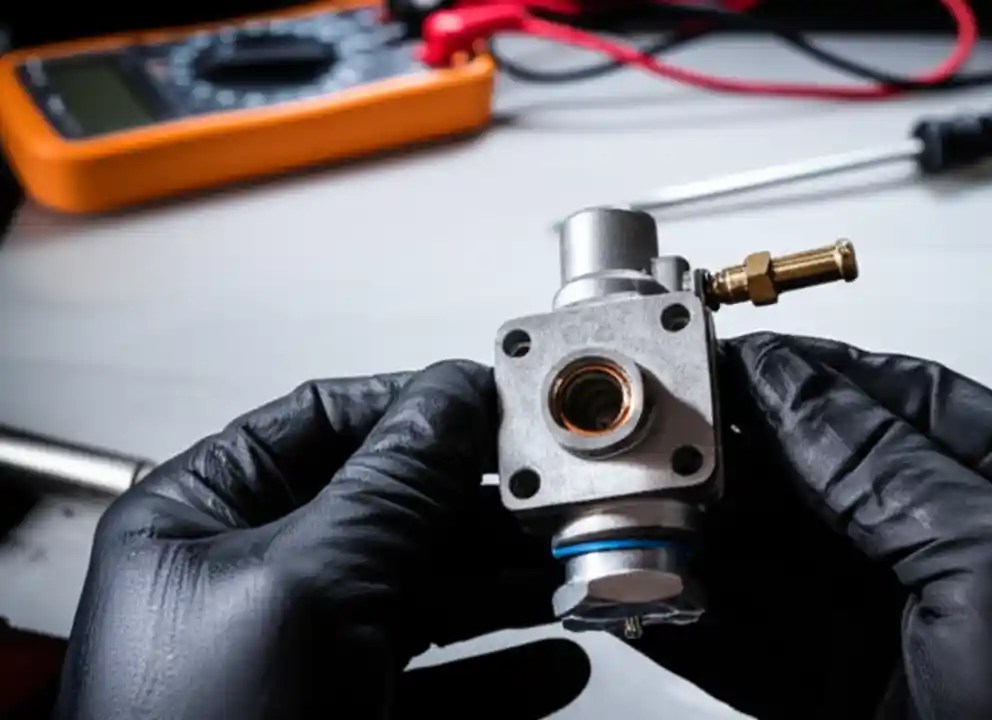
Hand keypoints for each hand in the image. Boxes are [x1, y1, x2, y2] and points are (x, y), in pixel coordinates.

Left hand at [55, 362, 587, 719]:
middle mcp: (251, 583)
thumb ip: (392, 483)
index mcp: (202, 521)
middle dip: (480, 507)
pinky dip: (503, 673)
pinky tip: (550, 667)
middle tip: (550, 497)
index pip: (322, 420)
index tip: (496, 402)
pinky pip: (441, 683)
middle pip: (390, 511)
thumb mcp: (310, 582)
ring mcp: (302, 659)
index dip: (416, 407)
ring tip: (567, 574)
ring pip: (426, 597)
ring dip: (508, 586)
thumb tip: (454, 398)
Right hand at [636, 333, 991, 718]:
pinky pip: (750, 644)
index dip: (811, 375)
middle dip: (740, 459)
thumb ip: (885, 468)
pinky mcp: (848, 695)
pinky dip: (692, 621)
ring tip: (639, 511)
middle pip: (824, 478)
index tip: (729, 358)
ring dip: (703, 538)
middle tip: (666, 436)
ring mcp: (902, 631)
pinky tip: (647, 596)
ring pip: (777, 562)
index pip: (908, 401)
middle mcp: (968, 558)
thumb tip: (793, 387)